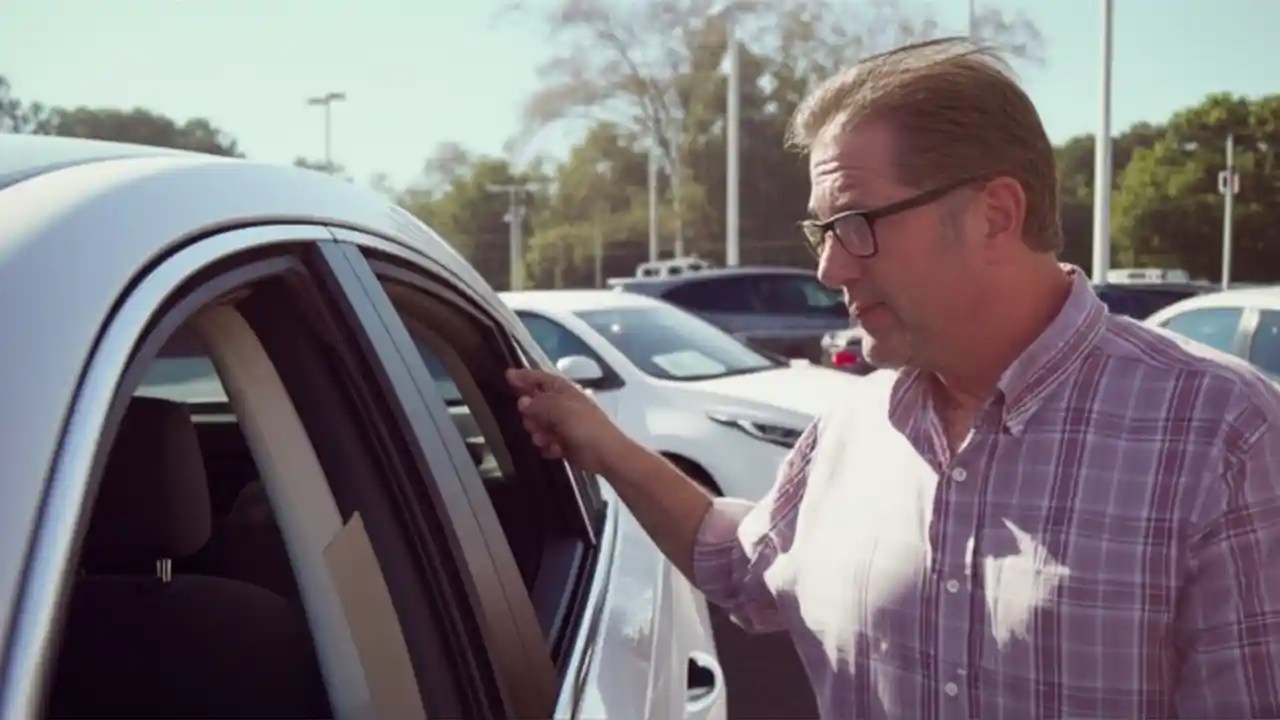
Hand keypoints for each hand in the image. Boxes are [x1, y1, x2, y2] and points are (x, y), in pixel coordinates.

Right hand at [505, 367, 628, 474]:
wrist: (605, 454)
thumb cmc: (584, 426)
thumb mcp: (560, 409)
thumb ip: (539, 404)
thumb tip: (522, 401)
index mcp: (564, 391)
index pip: (540, 378)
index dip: (524, 376)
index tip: (507, 375)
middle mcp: (562, 405)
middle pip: (534, 405)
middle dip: (531, 416)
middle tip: (535, 424)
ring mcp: (563, 425)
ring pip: (537, 426)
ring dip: (539, 434)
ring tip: (547, 440)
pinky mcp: (564, 443)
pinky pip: (546, 442)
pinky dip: (548, 447)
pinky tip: (556, 450)